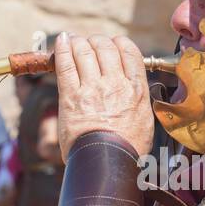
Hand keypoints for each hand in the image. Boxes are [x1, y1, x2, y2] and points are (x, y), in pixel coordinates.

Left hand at [53, 33, 153, 159]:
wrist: (108, 164)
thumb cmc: (127, 149)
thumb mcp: (144, 121)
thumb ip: (137, 100)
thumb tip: (132, 91)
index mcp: (137, 90)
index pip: (129, 51)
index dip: (118, 43)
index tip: (112, 44)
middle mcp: (116, 84)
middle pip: (105, 47)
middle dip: (96, 41)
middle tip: (89, 43)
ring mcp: (93, 89)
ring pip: (84, 51)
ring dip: (78, 42)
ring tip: (73, 41)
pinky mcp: (71, 97)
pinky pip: (65, 64)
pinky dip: (61, 48)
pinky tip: (60, 41)